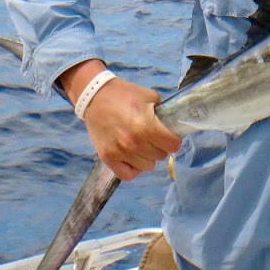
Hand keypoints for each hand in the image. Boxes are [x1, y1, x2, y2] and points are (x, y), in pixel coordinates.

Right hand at [65, 61, 180, 181]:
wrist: (95, 97)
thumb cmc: (125, 95)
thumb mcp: (150, 97)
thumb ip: (163, 114)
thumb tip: (171, 127)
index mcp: (147, 127)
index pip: (173, 145)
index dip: (173, 140)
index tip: (168, 136)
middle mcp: (134, 143)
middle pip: (161, 156)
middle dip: (160, 146)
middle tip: (152, 137)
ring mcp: (120, 152)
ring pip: (147, 166)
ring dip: (147, 157)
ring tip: (141, 146)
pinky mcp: (107, 158)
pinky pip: (128, 175)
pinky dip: (133, 169)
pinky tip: (132, 158)